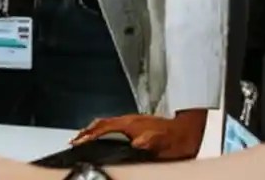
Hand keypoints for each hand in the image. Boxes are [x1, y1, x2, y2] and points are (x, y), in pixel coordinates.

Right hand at [71, 109, 207, 159]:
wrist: (189, 130)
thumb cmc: (176, 139)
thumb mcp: (164, 143)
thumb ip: (150, 141)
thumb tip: (136, 143)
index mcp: (132, 124)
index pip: (105, 127)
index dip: (90, 135)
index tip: (78, 142)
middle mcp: (130, 120)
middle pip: (102, 123)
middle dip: (86, 131)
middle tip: (75, 140)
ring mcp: (132, 121)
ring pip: (107, 123)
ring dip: (93, 129)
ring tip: (83, 137)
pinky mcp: (136, 124)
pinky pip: (113, 124)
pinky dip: (102, 129)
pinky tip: (103, 135)